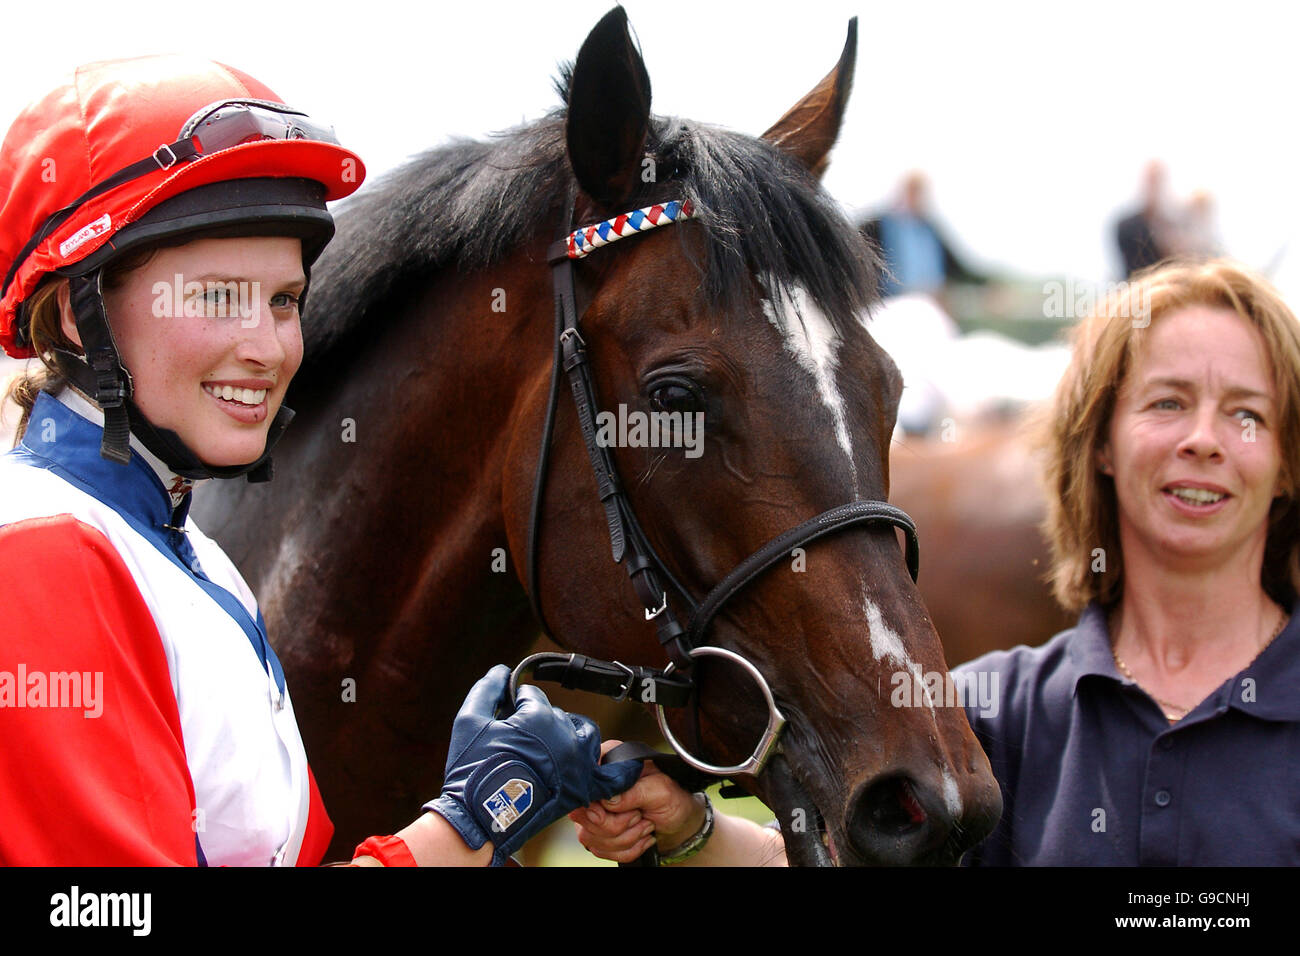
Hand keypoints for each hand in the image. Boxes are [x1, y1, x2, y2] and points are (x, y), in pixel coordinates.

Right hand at [426, 665, 641, 865]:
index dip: (518, 704)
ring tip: (551, 745)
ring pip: (585, 733)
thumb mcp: (470, 721)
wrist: (481, 818)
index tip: (507, 716)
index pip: (533, 697)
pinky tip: (622, 761)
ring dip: (571, 734)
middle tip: (521, 738)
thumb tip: (501, 671)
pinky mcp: (584, 788)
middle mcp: (565, 736)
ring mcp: (578, 762)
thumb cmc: (472, 770)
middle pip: (557, 715)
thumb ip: (486, 689)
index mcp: (539, 717)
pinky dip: (621, 768)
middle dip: (540, 720)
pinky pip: (614, 776)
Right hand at [570, 740, 706, 862]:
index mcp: (609, 762)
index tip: (617, 809)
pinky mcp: (594, 832)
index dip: (598, 802)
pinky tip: (640, 838)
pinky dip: (625, 849)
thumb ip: (635, 792)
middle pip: (584, 813)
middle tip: (640, 816)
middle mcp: (595, 785)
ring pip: (590, 836)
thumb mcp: (661, 790)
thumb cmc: (672, 798)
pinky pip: (599, 850)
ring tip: (644, 826)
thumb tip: (608, 800)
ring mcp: (592, 810)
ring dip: (625, 839)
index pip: (584, 782)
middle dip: (617, 825)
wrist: (679, 821)